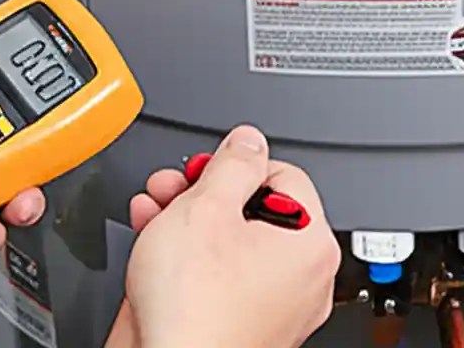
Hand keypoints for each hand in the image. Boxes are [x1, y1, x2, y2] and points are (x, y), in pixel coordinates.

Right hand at [116, 125, 340, 347]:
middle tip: (175, 188)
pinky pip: (217, 274)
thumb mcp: (206, 208)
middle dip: (204, 191)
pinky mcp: (237, 323)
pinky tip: (151, 237)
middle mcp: (301, 279)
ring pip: (229, 241)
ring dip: (186, 217)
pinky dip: (186, 254)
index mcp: (311, 244)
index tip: (206, 169)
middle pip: (253, 208)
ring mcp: (270, 306)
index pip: (284, 175)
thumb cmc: (194, 310)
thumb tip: (248, 142)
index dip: (236, 165)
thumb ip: (230, 164)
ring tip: (154, 209)